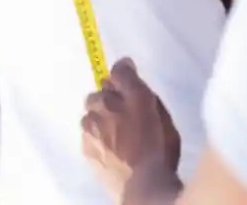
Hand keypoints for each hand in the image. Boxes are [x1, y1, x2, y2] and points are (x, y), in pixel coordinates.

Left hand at [81, 59, 181, 203]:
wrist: (143, 185)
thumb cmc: (158, 146)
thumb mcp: (159, 110)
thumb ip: (137, 84)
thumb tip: (124, 62)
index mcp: (123, 94)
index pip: (117, 71)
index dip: (124, 76)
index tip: (131, 83)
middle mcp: (101, 108)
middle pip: (99, 94)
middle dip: (109, 100)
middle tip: (126, 115)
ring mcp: (90, 130)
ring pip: (91, 116)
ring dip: (100, 119)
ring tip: (118, 135)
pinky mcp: (87, 151)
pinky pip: (89, 136)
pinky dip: (97, 138)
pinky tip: (111, 149)